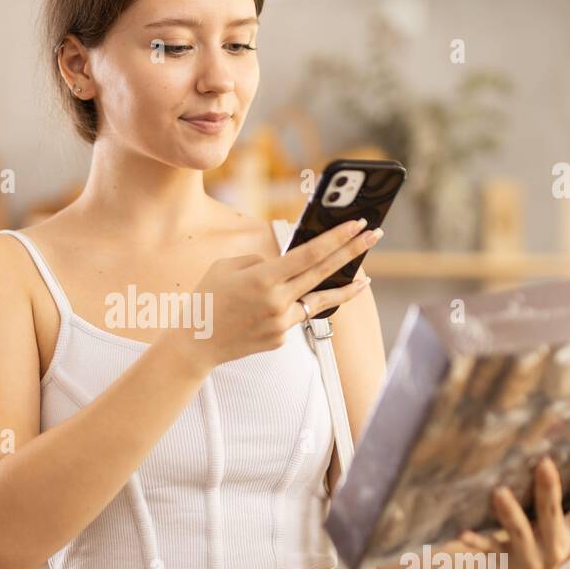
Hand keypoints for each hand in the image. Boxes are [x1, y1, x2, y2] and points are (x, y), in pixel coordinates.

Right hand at [164, 219, 381, 371]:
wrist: (195, 344)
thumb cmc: (207, 299)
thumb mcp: (226, 267)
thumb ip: (261, 262)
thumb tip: (286, 265)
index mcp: (263, 278)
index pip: (310, 254)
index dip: (337, 238)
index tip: (357, 224)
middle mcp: (278, 301)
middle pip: (324, 272)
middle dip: (352, 251)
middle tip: (374, 235)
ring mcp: (282, 323)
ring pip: (320, 300)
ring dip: (345, 287)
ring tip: (366, 278)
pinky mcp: (281, 338)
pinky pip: (294, 315)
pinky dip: (294, 305)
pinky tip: (282, 304)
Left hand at [446, 446, 569, 568]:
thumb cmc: (539, 540)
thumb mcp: (558, 523)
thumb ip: (560, 495)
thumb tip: (561, 446)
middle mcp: (558, 547)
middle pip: (553, 514)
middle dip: (549, 490)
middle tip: (544, 463)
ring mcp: (532, 560)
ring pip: (520, 534)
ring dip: (510, 513)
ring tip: (499, 492)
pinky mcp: (504, 568)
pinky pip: (488, 552)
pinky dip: (477, 542)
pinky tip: (462, 533)